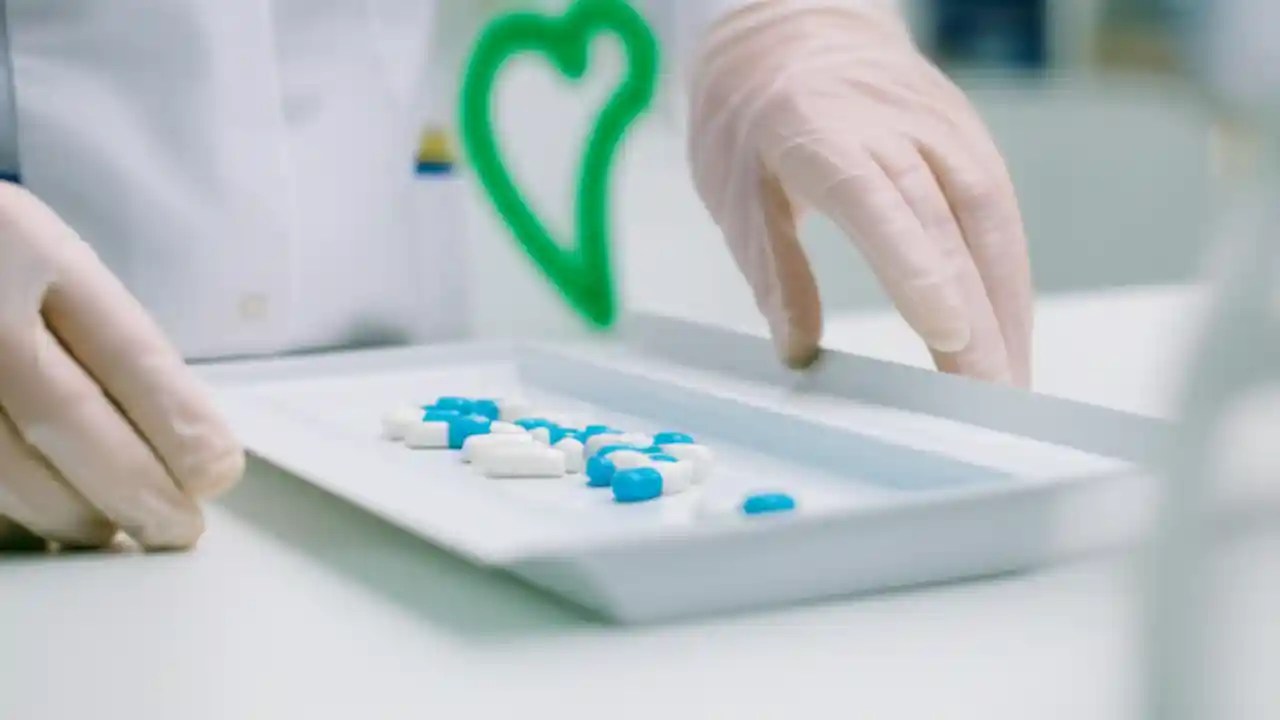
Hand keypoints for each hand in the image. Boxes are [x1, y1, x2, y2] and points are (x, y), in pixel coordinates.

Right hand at [0, 184, 243, 549]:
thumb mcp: (41, 257)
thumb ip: (103, 336)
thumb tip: (188, 443)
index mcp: (25, 244)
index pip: (124, 349)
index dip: (178, 424)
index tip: (216, 474)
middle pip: (67, 417)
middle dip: (136, 488)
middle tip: (179, 529)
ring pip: (4, 469)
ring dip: (71, 517)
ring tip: (114, 532)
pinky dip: (7, 521)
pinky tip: (40, 529)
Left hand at [688, 0, 1032, 384]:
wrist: (790, 30)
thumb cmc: (750, 118)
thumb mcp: (734, 191)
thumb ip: (774, 271)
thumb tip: (798, 352)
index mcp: (817, 134)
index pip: (875, 202)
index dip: (914, 267)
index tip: (947, 334)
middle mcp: (891, 125)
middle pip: (943, 224)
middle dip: (974, 317)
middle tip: (990, 399)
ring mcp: (939, 127)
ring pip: (986, 220)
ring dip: (1005, 308)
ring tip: (1011, 386)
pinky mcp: (967, 137)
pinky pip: (996, 214)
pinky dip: (1006, 280)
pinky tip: (1010, 335)